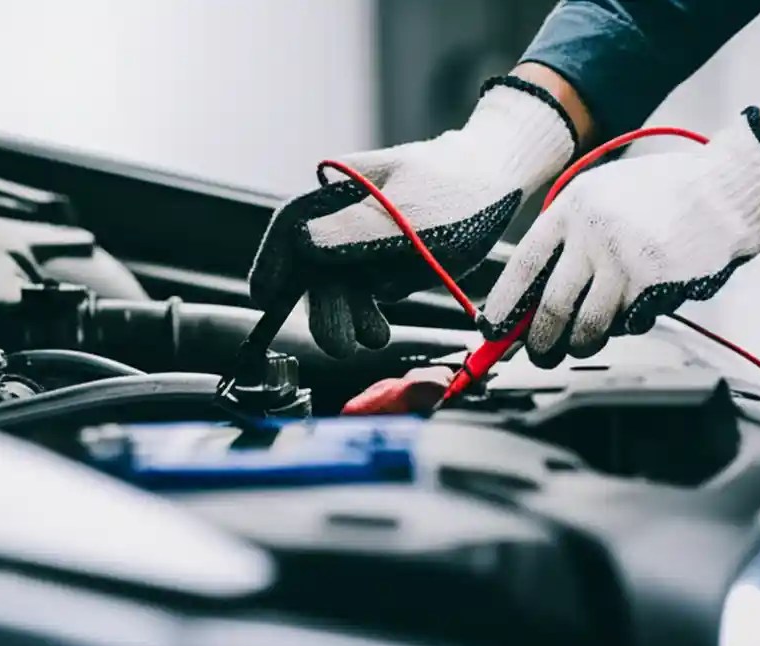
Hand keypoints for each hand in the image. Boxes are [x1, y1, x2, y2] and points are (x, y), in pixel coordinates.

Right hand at [248, 76, 577, 357]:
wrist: (496, 186)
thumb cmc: (454, 186)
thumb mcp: (410, 212)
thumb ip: (357, 230)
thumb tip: (302, 242)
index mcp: (338, 192)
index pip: (291, 226)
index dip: (272, 262)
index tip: (264, 297)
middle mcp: (343, 221)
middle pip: (312, 267)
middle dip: (321, 309)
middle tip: (338, 345)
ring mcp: (362, 247)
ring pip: (337, 291)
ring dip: (346, 320)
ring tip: (372, 339)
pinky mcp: (383, 270)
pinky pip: (364, 300)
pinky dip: (367, 320)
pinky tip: (378, 334)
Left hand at [480, 109, 759, 365]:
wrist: (726, 191)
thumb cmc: (664, 195)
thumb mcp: (602, 196)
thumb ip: (569, 237)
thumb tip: (532, 294)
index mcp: (572, 208)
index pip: (523, 266)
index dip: (504, 304)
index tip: (493, 329)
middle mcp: (592, 234)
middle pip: (551, 308)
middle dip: (540, 343)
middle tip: (539, 355)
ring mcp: (623, 262)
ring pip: (588, 327)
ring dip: (582, 344)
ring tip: (583, 343)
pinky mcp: (653, 286)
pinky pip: (629, 325)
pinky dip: (628, 326)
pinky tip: (638, 307)